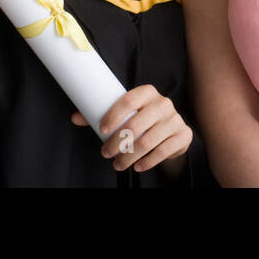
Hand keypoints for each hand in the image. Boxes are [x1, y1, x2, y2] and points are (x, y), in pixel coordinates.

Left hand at [73, 85, 192, 172]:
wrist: (172, 131)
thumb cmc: (143, 120)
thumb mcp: (127, 113)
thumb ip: (103, 114)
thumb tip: (75, 117)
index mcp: (148, 92)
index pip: (129, 100)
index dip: (114, 114)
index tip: (102, 129)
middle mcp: (163, 103)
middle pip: (137, 124)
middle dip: (117, 142)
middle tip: (106, 153)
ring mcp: (175, 120)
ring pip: (147, 142)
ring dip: (129, 157)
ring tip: (117, 164)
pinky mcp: (182, 135)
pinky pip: (162, 152)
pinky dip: (147, 162)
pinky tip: (137, 166)